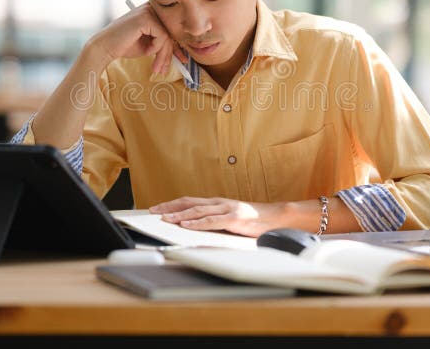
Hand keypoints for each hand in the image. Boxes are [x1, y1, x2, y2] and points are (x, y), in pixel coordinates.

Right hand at [90, 2, 187, 74]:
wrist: (105, 47)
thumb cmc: (124, 46)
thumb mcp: (149, 45)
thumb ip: (163, 44)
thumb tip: (183, 53)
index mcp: (153, 11)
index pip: (171, 29)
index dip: (177, 46)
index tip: (182, 60)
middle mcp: (151, 7)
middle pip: (171, 32)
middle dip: (170, 54)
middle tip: (164, 70)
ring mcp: (148, 11)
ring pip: (168, 36)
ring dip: (163, 55)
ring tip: (156, 68)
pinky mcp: (146, 18)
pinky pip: (161, 37)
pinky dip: (155, 48)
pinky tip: (145, 52)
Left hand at [149, 196, 287, 236]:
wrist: (276, 217)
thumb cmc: (254, 219)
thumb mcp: (230, 218)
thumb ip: (215, 220)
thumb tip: (195, 228)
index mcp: (217, 202)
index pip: (190, 201)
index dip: (172, 204)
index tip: (157, 208)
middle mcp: (219, 203)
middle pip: (189, 202)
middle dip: (170, 207)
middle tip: (153, 212)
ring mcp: (227, 209)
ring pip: (198, 211)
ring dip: (179, 215)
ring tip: (165, 219)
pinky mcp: (234, 219)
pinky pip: (212, 221)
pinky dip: (197, 223)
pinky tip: (186, 225)